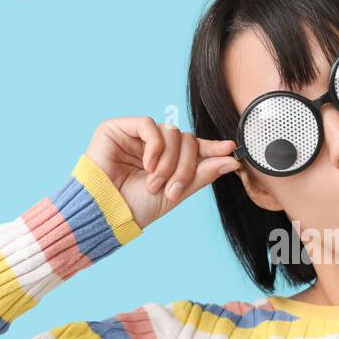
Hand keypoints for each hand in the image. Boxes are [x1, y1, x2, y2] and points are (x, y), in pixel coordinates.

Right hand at [84, 116, 240, 229]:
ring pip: (171, 133)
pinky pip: (149, 125)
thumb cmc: (136, 207)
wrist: (107, 213)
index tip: (230, 150)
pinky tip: (147, 165)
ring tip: (154, 182)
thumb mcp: (177, 193)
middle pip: (186, 140)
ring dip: (168, 162)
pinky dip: (154, 147)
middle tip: (172, 190)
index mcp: (165, 160)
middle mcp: (152, 145)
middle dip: (184, 167)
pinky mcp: (118, 128)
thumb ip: (202, 174)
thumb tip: (232, 160)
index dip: (212, 148)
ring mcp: (135, 135)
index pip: (193, 147)